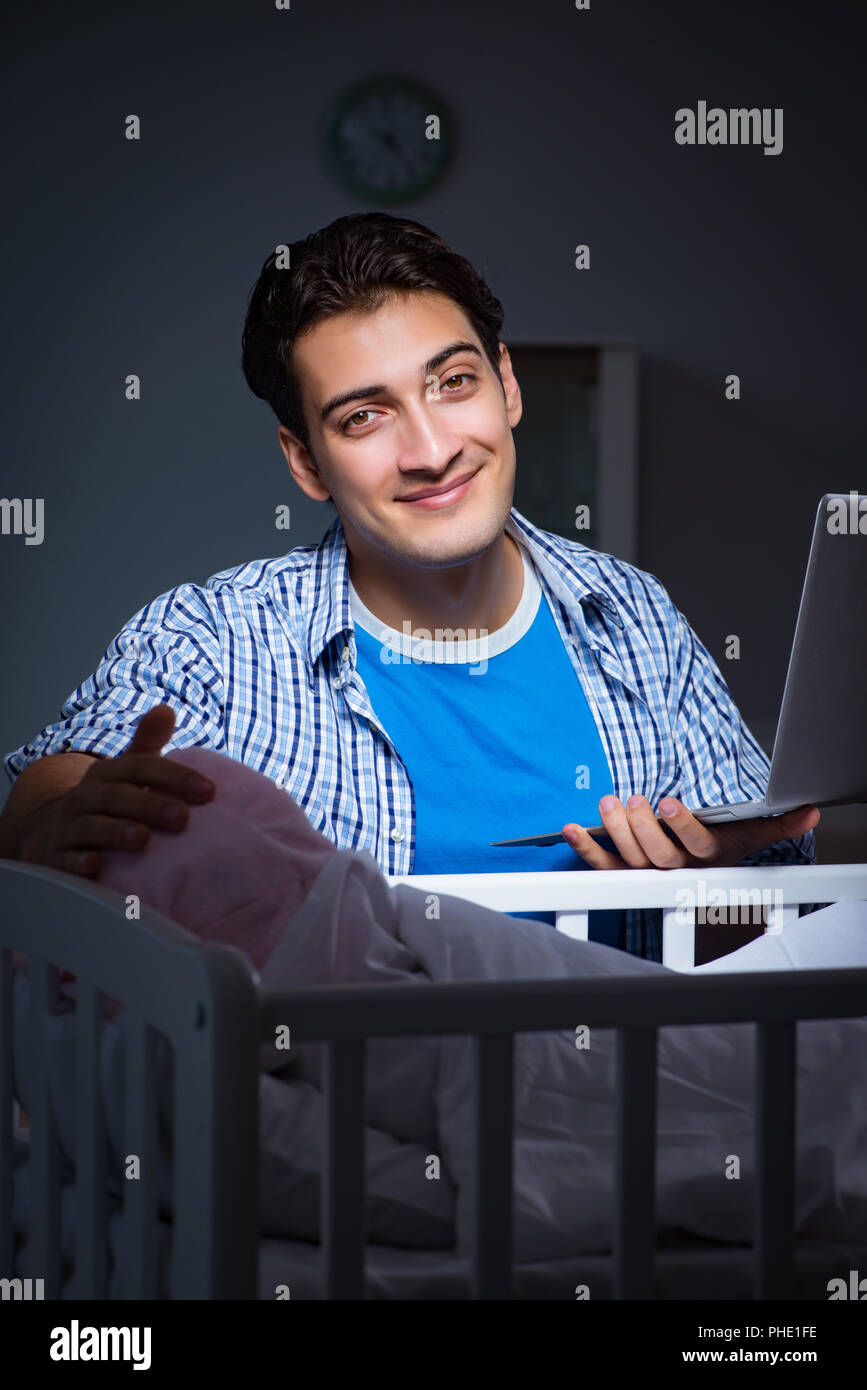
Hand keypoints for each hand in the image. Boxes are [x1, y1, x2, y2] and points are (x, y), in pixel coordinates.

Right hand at [15, 705, 214, 877]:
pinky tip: (95, 866)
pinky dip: (78, 862)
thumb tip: (167, 708)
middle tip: (183, 818)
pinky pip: (65, 859)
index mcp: (108, 773)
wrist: (55, 831)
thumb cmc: (109, 800)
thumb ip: (148, 743)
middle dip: (150, 806)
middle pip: (117, 797)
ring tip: (142, 839)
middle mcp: (86, 796)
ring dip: (116, 832)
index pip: (141, 767)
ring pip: (92, 826)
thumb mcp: (127, 771)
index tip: (209, 791)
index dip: (174, 777)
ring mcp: (69, 826)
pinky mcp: (57, 856)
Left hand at [562, 795, 819, 869]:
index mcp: (707, 856)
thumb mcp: (752, 833)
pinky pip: (603, 865)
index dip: (682, 826)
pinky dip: (586, 848)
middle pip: (659, 854)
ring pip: (631, 859)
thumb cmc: (724, 843)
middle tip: (635, 797)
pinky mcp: (624, 871)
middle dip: (644, 825)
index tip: (670, 801)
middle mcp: (677, 868)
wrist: (700, 873)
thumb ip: (779, 822)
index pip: (697, 845)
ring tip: (607, 801)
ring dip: (615, 830)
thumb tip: (810, 811)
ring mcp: (648, 871)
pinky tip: (570, 828)